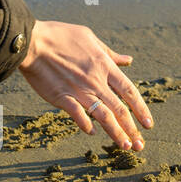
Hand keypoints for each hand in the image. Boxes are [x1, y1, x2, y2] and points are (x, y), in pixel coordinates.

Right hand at [17, 20, 153, 149]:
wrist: (32, 41)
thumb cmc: (60, 35)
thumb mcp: (90, 38)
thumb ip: (110, 53)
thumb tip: (128, 60)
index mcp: (104, 66)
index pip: (129, 92)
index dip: (141, 109)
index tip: (148, 124)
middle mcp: (96, 81)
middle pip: (120, 110)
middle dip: (132, 129)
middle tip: (140, 144)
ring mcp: (79, 91)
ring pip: (104, 116)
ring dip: (116, 133)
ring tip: (126, 146)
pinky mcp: (62, 98)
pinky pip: (78, 115)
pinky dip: (86, 125)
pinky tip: (93, 132)